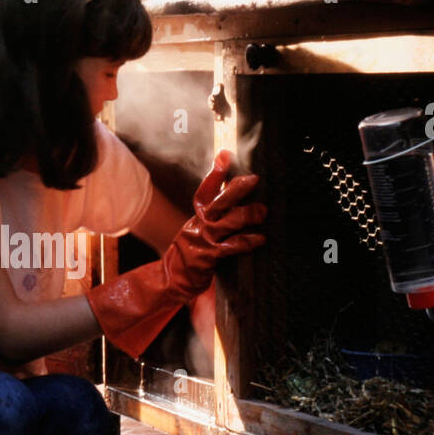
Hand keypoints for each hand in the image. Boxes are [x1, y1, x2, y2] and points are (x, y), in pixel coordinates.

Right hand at [163, 150, 265, 300]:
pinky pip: (231, 246)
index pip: (205, 191)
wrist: (171, 279)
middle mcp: (198, 225)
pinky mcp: (208, 257)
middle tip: (253, 179)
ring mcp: (203, 240)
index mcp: (196, 217)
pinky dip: (247, 241)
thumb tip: (235, 195)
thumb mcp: (197, 231)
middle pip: (218, 202)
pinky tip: (260, 239)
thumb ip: (214, 216)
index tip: (225, 155)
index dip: (215, 174)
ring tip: (262, 211)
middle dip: (235, 189)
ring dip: (247, 215)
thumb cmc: (190, 254)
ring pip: (227, 222)